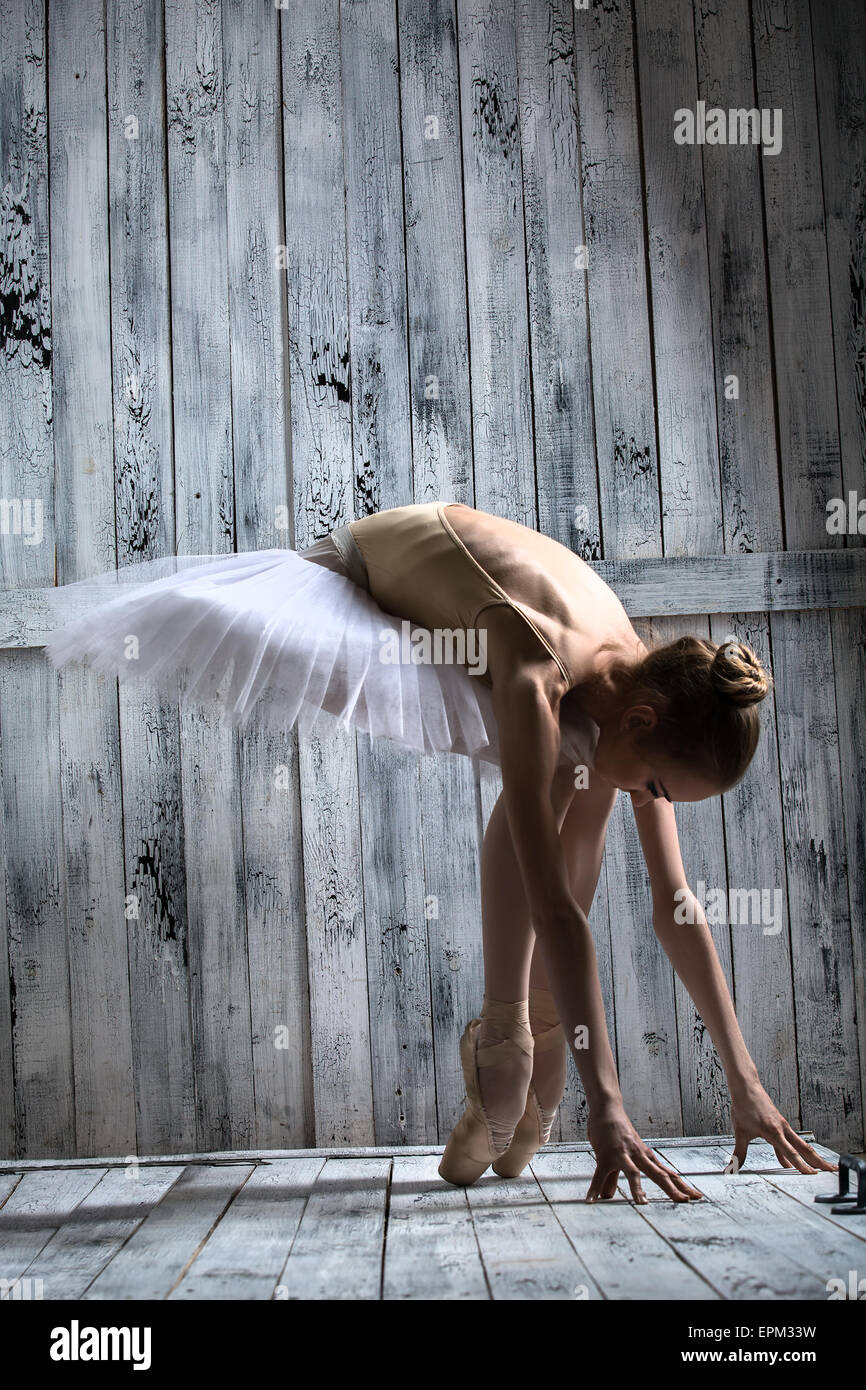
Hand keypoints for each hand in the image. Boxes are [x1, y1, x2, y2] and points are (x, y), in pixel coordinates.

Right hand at [587, 1103, 703, 1203]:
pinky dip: (595, 1188)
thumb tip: (608, 1196)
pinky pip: (600, 1174)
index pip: (669, 1173)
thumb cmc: (615, 1131)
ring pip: (632, 1173)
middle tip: (686, 1202)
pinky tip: (591, 1200)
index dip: (683, 1185)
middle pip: (659, 1174)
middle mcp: (639, 1156)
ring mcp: (623, 1154)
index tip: (698, 1196)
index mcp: (646, 1157)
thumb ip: (615, 1178)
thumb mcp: (622, 1155)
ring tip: (642, 1204)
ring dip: (637, 1188)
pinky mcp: (606, 1155)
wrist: (607, 1107)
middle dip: (672, 1189)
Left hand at [729, 1083, 837, 1174]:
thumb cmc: (743, 1107)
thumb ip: (739, 1153)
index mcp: (774, 1132)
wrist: (746, 1087)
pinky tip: (789, 1164)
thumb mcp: (740, 1132)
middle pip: (804, 1149)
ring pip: (801, 1145)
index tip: (812, 1175)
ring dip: (812, 1156)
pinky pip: (790, 1142)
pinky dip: (794, 1152)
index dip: (802, 1166)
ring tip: (822, 1167)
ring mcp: (783, 1127)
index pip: (791, 1153)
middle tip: (832, 1170)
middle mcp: (782, 1129)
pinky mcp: (780, 1124)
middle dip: (819, 1161)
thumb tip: (732, 1168)